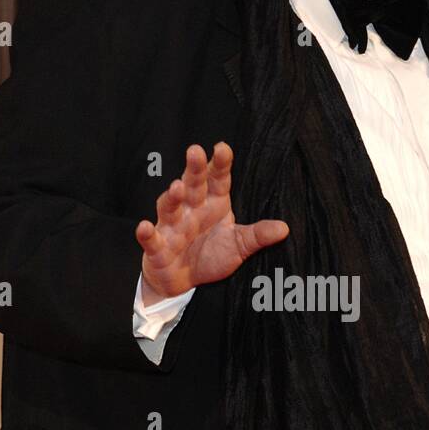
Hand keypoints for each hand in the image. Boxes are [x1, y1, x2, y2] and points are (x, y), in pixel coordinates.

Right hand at [135, 142, 288, 303]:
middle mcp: (191, 210)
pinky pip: (151, 239)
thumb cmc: (210, 256)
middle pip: (192, 185)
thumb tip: (285, 228)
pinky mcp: (157, 247)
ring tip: (177, 187)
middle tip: (195, 150)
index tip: (223, 148)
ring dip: (171, 197)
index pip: (218, 180)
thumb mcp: (239, 246)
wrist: (183, 281)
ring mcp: (172, 227)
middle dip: (193, 169)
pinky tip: (144, 227)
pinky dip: (146, 234)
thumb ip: (258, 236)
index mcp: (213, 204)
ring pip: (169, 207)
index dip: (220, 164)